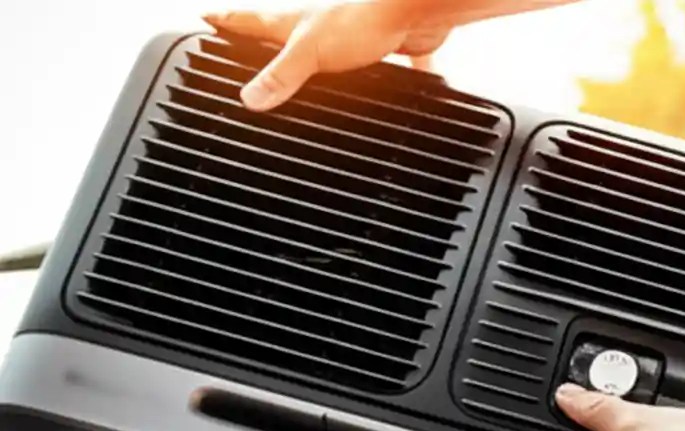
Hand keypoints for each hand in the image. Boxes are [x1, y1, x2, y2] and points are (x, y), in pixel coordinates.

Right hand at [202, 2, 452, 111]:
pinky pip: (386, 65)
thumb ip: (281, 76)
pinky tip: (393, 90)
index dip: (226, 19)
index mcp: (295, 22)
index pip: (249, 19)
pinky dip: (388, 77)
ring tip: (314, 76)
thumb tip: (249, 100)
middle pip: (287, 33)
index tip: (204, 16)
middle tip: (248, 45)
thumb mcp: (309, 52)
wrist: (415, 9)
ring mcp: (353, 34)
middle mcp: (321, 25)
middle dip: (268, 40)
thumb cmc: (363, 18)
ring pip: (331, 50)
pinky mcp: (387, 45)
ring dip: (323, 61)